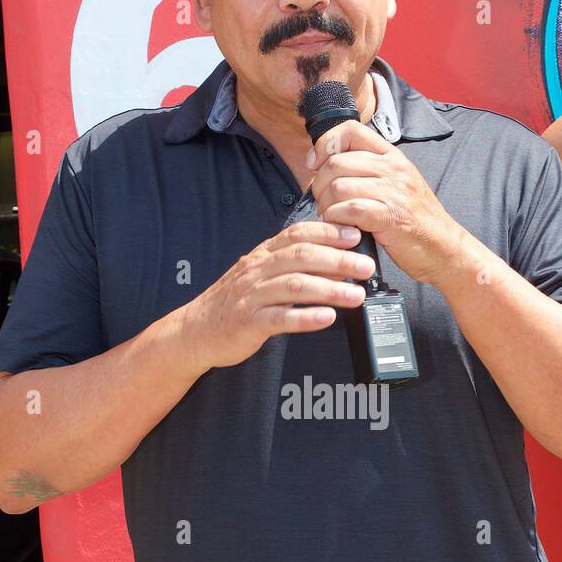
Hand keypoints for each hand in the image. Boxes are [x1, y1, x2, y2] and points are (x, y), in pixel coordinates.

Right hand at [188, 220, 374, 369]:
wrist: (195, 330)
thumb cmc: (235, 302)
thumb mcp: (262, 276)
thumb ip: (295, 266)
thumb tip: (337, 260)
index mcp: (263, 255)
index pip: (298, 234)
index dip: (328, 232)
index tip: (354, 234)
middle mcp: (257, 271)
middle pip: (301, 257)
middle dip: (338, 259)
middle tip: (366, 266)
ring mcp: (252, 296)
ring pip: (295, 286)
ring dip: (330, 289)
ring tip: (356, 295)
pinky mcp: (248, 323)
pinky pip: (280, 318)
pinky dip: (306, 318)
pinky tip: (327, 318)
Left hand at [305, 120, 464, 284]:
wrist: (444, 249)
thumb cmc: (414, 221)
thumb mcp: (395, 185)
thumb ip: (367, 171)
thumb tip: (326, 166)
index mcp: (392, 156)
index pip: (350, 130)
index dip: (325, 144)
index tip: (315, 165)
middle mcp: (393, 168)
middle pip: (336, 161)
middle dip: (319, 185)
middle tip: (323, 203)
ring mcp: (393, 191)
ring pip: (339, 186)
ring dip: (326, 205)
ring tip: (331, 217)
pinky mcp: (391, 216)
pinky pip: (350, 210)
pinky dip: (336, 220)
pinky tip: (340, 227)